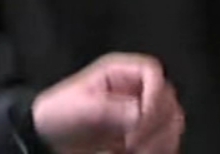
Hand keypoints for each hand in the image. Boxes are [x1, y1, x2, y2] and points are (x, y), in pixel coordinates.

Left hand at [32, 54, 182, 153]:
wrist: (47, 136)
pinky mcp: (141, 134)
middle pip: (168, 98)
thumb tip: (137, 114)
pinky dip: (159, 149)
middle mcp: (134, 90)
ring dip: (159, 140)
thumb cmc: (57, 113)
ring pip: (171, 121)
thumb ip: (108, 108)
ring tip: (133, 150)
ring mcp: (140, 112)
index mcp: (119, 73)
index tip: (141, 118)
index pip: (152, 72)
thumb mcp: (77, 107)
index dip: (153, 95)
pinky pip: (165, 140)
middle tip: (133, 141)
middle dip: (156, 123)